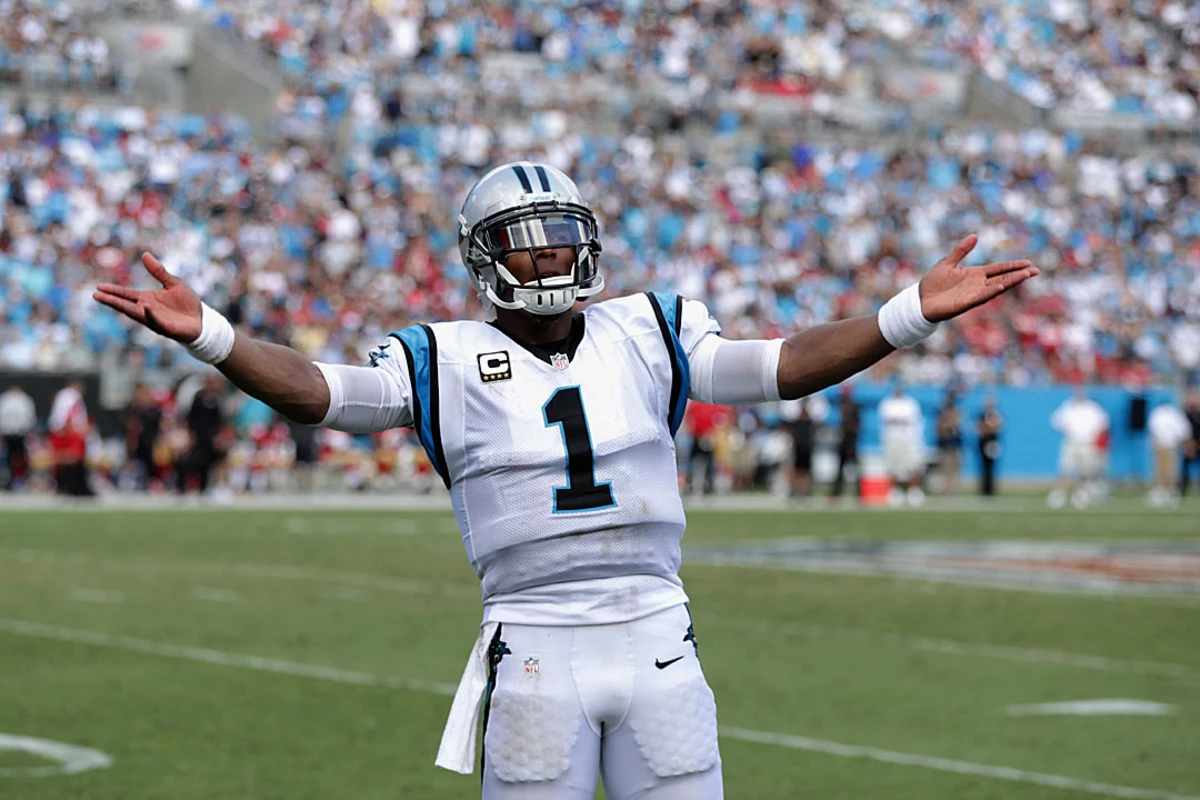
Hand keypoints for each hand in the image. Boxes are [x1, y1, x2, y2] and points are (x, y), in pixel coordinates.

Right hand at [93, 253, 202, 342]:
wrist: (202, 320)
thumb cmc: (186, 302)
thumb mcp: (173, 283)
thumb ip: (159, 271)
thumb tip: (145, 254)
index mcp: (147, 299)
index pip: (126, 294)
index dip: (113, 291)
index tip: (98, 287)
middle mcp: (147, 309)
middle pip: (125, 304)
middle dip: (111, 300)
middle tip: (95, 295)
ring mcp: (154, 319)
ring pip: (135, 314)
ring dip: (123, 307)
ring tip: (107, 299)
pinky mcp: (165, 327)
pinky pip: (156, 321)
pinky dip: (150, 315)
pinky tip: (145, 307)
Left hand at [918, 234, 1038, 322]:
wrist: (920, 299)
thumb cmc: (933, 282)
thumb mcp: (947, 262)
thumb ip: (961, 250)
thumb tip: (975, 235)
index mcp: (974, 274)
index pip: (998, 269)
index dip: (1012, 266)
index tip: (1028, 263)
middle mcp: (977, 285)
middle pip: (1003, 278)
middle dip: (1019, 275)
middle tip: (1036, 271)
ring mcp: (973, 294)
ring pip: (996, 287)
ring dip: (1010, 282)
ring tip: (1025, 276)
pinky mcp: (965, 303)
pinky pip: (981, 297)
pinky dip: (991, 291)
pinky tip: (1001, 286)